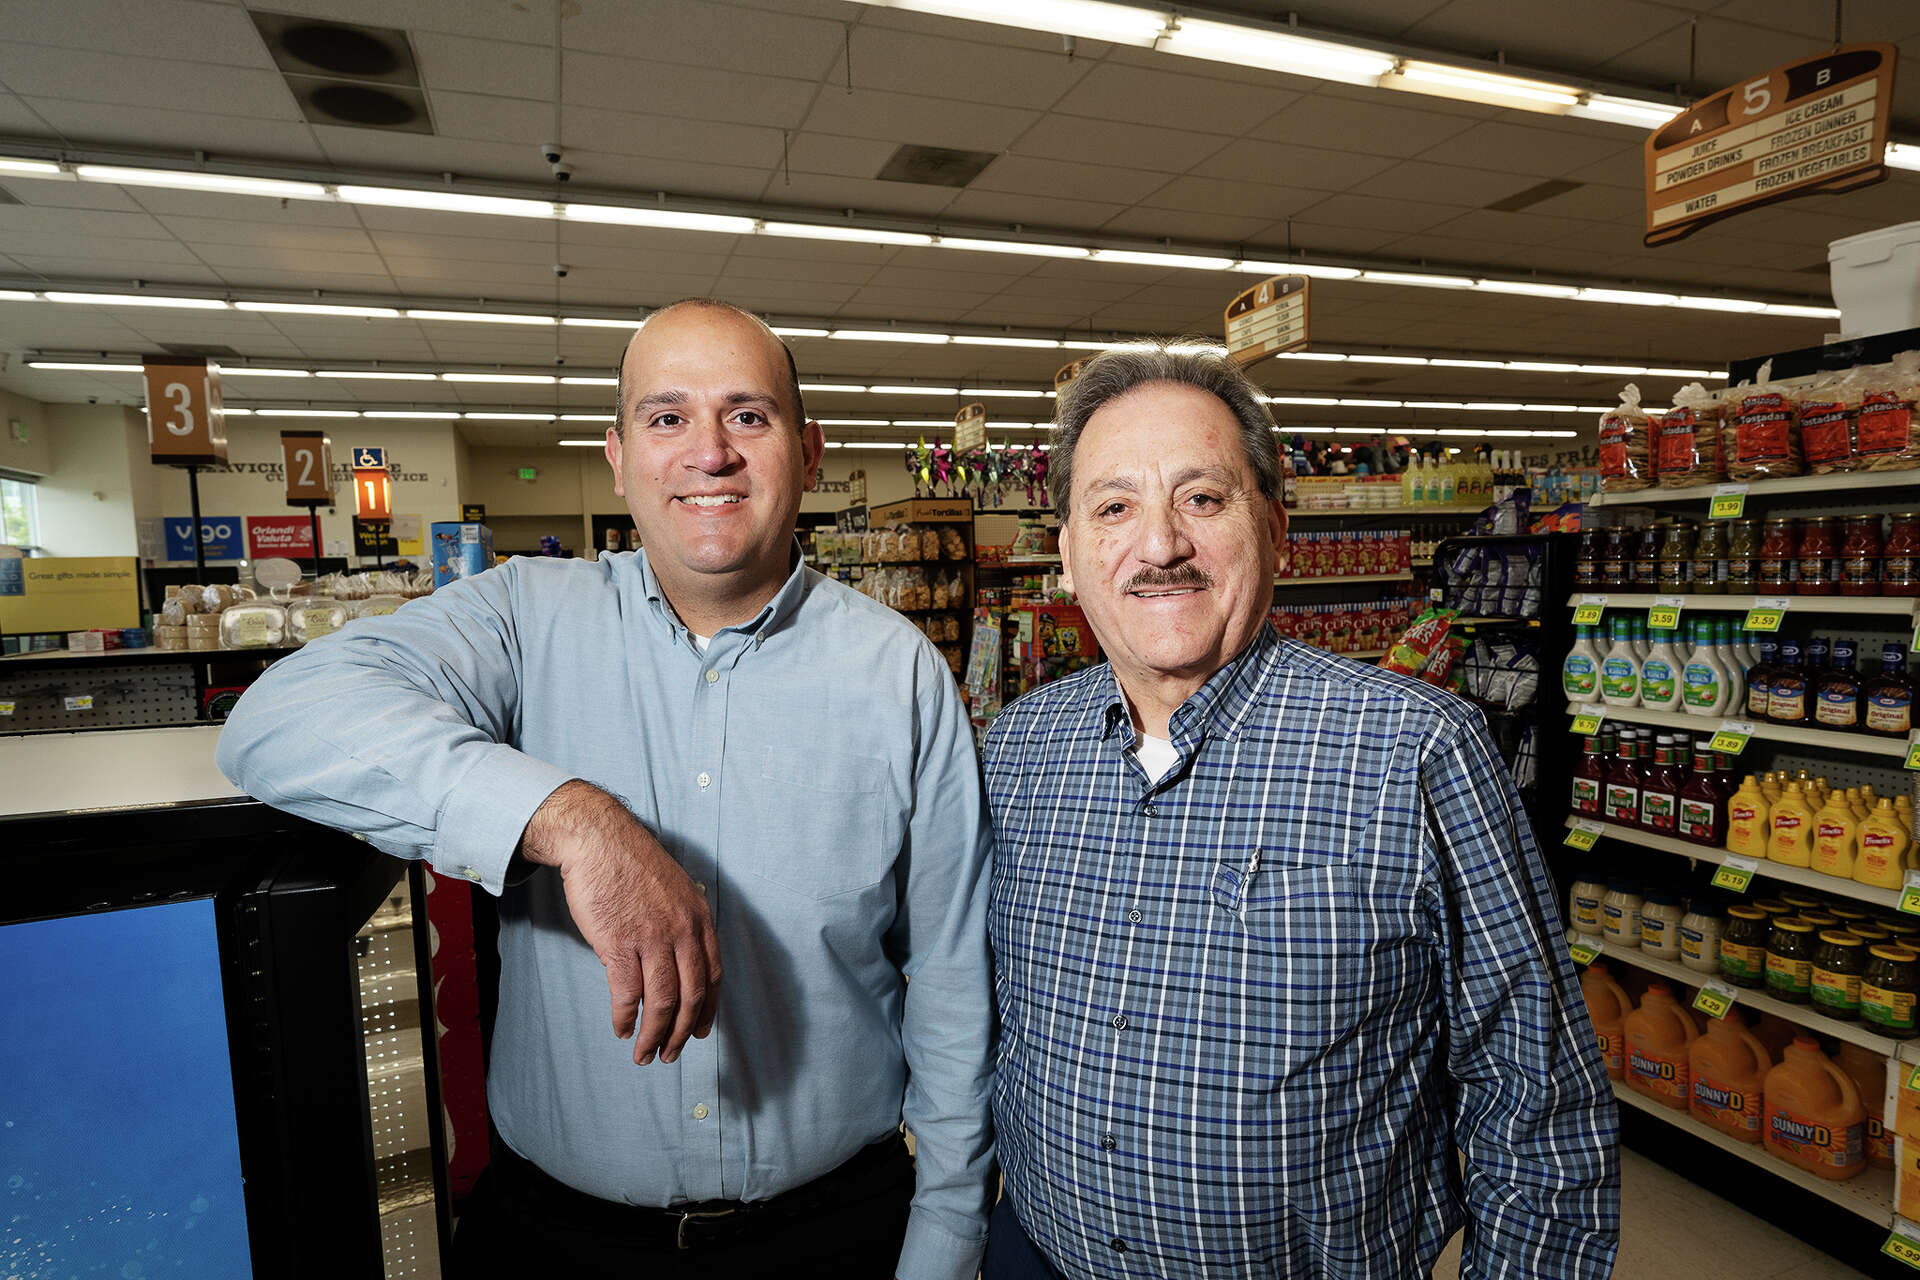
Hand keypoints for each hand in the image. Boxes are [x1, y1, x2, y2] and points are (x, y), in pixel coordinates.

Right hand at [518, 781, 721, 1065]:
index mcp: (699, 919)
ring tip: (645, 1054)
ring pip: (662, 1002)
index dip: (708, 1009)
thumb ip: (683, 924)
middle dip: (682, 1033)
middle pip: (691, 996)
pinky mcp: (619, 943)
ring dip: (654, 1035)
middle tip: (670, 1055)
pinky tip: (621, 1029)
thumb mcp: (674, 890)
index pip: (713, 976)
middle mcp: (682, 931)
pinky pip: (627, 994)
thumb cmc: (632, 864)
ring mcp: (652, 938)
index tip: (702, 1031)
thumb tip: (681, 961)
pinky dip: (625, 1018)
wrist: (599, 840)